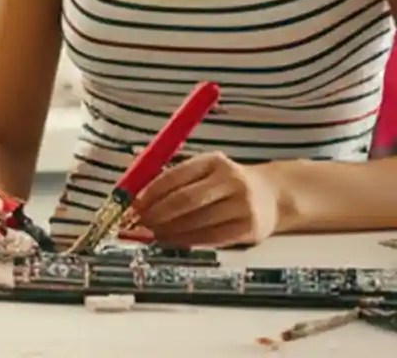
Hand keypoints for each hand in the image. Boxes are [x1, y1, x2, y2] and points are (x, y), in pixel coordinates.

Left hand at [131, 152, 280, 247]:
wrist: (272, 196)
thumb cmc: (224, 183)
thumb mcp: (203, 170)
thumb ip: (170, 175)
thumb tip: (130, 182)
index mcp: (213, 161)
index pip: (175, 175)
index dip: (150, 192)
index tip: (133, 204)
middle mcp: (230, 180)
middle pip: (186, 200)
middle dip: (157, 214)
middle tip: (139, 223)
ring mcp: (243, 205)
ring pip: (197, 222)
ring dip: (169, 230)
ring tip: (151, 234)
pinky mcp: (250, 228)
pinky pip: (211, 238)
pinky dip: (187, 241)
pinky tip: (172, 241)